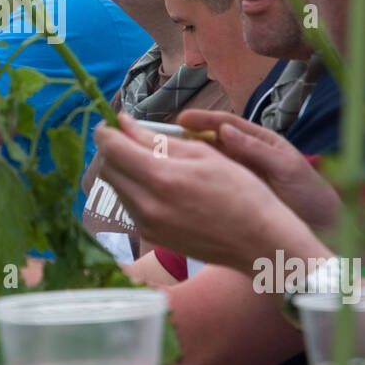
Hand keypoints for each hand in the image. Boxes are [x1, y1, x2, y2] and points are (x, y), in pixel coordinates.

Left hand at [94, 113, 322, 274]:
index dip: (106, 130)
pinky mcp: (151, 237)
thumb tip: (124, 124)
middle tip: (131, 139)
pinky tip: (158, 185)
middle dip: (113, 150)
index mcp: (161, 178)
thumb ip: (158, 139)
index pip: (111, 148)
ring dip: (124, 170)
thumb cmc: (240, 192)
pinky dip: (134, 189)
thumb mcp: (203, 154)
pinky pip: (129, 206)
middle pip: (107, 169)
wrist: (258, 241)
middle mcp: (147, 205)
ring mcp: (147, 225)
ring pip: (116, 188)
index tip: (111, 122)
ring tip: (150, 161)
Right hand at [176, 108, 341, 235]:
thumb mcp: (287, 168)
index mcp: (258, 143)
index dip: (203, 120)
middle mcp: (243, 158)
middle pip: (208, 143)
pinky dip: (191, 187)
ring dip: (184, 163)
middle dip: (185, 139)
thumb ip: (257, 150)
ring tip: (161, 163)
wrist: (323, 231)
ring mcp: (236, 179)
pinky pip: (207, 190)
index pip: (225, 125)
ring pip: (203, 167)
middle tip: (159, 140)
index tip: (183, 120)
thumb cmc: (310, 194)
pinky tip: (175, 189)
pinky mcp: (230, 201)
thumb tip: (225, 130)